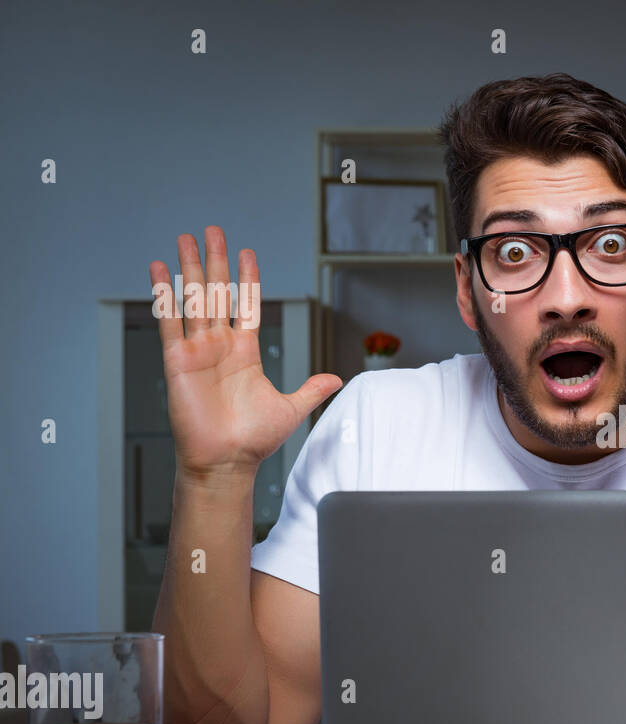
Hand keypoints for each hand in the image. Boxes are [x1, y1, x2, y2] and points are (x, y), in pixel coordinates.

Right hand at [148, 226, 341, 479]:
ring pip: (194, 298)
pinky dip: (164, 294)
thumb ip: (312, 389)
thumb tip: (336, 378)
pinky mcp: (178, 360)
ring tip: (187, 238)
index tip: (247, 254)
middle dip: (217, 260)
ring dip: (191, 267)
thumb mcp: (291, 408)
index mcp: (246, 352)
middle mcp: (221, 345)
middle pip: (219, 292)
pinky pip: (169, 321)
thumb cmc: (253, 440)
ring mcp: (198, 350)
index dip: (247, 279)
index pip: (247, 305)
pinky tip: (159, 269)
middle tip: (214, 230)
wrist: (227, 461)